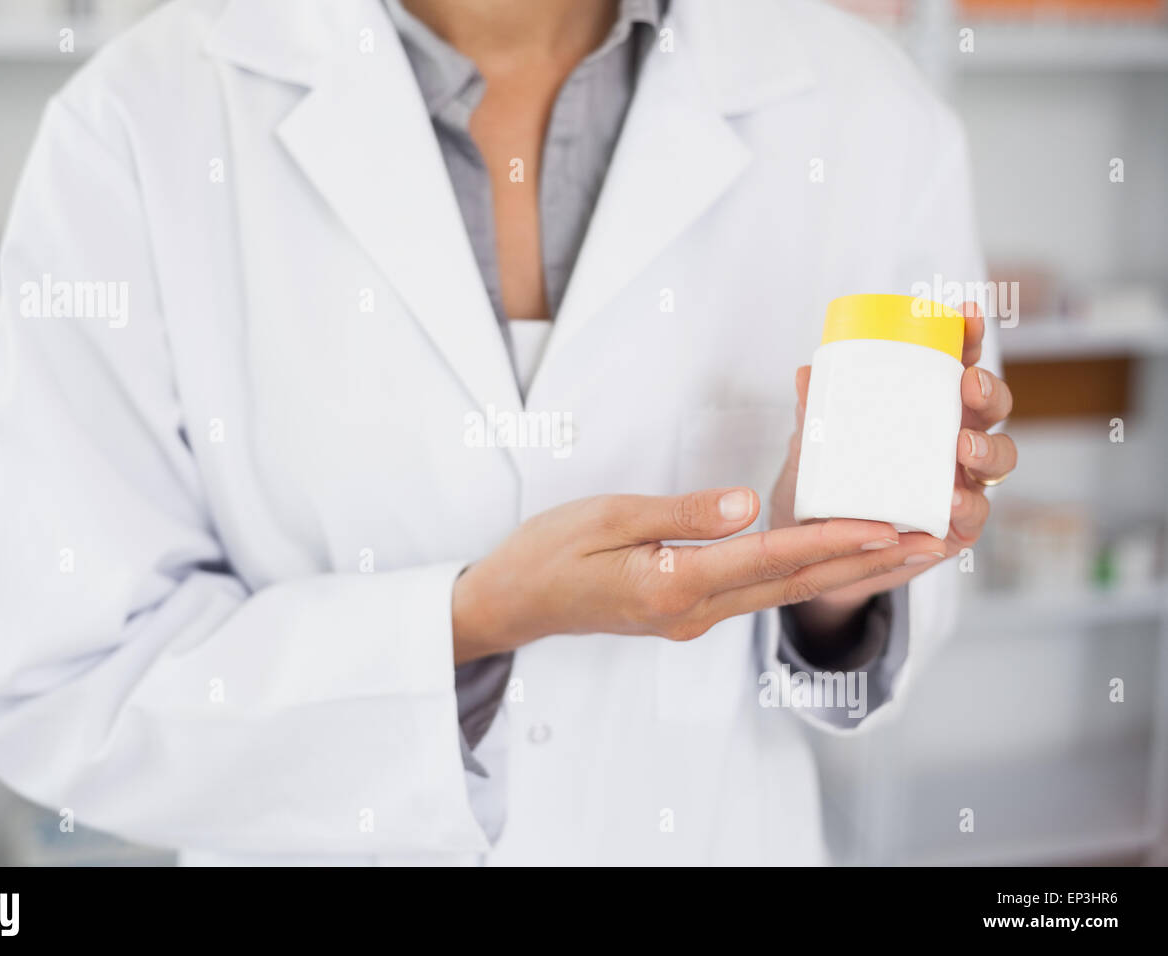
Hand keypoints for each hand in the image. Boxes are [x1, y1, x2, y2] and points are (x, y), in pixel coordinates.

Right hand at [452, 488, 952, 663]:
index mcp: (673, 585)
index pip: (768, 557)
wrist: (513, 603)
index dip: (830, 538)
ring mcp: (694, 618)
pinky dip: (806, 572)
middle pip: (794, 585)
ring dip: (848, 571)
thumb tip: (747, 503)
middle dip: (866, 562)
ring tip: (905, 548)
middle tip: (930, 538)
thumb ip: (682, 514)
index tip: (886, 523)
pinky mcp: (688, 610)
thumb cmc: (550, 554)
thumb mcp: (608, 518)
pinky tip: (833, 556)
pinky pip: (760, 592)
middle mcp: (694, 612)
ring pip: (784, 592)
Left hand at [768, 302, 1016, 640]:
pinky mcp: (956, 527)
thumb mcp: (815, 448)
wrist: (819, 553)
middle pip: (990, 407)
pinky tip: (952, 501)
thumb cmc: (825, 486)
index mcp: (926, 409)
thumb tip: (805, 373)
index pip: (956, 366)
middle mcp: (952, 440)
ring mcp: (960, 483)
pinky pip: (974, 515)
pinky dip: (969, 507)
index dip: (969, 338)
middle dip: (989, 390)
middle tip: (969, 386)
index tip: (968, 312)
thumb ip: (815, 415)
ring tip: (962, 447)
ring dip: (988, 448)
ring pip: (997, 458)